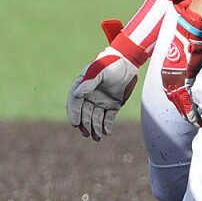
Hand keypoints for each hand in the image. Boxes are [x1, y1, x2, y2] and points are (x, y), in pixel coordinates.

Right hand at [67, 19, 144, 140]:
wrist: (127, 62)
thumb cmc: (110, 62)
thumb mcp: (99, 70)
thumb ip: (89, 81)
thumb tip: (77, 94)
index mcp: (83, 86)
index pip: (75, 102)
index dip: (74, 113)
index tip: (75, 123)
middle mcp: (90, 96)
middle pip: (84, 113)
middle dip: (85, 124)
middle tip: (87, 134)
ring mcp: (101, 102)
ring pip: (95, 118)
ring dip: (95, 128)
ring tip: (97, 138)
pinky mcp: (113, 105)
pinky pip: (108, 118)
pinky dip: (107, 126)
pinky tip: (107, 132)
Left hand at [160, 6, 201, 126]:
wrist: (191, 31)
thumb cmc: (190, 39)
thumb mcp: (186, 54)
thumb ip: (187, 63)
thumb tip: (190, 62)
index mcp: (167, 71)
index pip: (171, 90)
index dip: (178, 101)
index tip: (184, 108)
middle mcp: (168, 76)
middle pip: (174, 98)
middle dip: (182, 110)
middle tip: (190, 120)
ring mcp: (176, 79)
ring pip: (180, 102)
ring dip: (188, 114)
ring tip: (195, 123)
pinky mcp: (184, 80)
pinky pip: (186, 101)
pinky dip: (191, 111)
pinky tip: (195, 119)